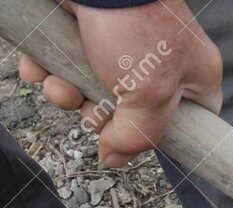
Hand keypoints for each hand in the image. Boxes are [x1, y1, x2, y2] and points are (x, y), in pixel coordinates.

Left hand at [19, 0, 222, 167]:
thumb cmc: (137, 24)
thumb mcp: (149, 95)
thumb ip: (136, 135)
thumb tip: (113, 159)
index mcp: (193, 76)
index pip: (189, 121)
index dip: (158, 136)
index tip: (131, 139)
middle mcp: (160, 60)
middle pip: (129, 111)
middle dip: (98, 114)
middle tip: (90, 108)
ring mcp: (122, 42)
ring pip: (91, 87)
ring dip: (67, 93)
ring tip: (58, 85)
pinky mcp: (87, 27)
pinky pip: (64, 61)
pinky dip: (48, 68)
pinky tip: (39, 68)